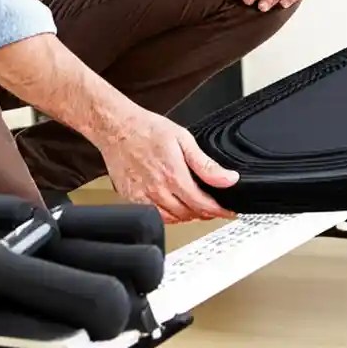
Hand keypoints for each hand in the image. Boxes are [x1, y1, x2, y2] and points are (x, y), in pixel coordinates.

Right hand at [97, 109, 238, 223]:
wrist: (116, 128)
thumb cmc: (147, 129)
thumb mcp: (183, 140)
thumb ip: (206, 165)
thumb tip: (228, 179)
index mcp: (174, 175)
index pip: (203, 204)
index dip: (220, 211)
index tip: (229, 212)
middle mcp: (158, 189)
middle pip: (190, 214)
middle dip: (206, 213)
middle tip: (215, 207)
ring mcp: (143, 196)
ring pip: (173, 219)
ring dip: (188, 216)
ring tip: (197, 207)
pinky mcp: (131, 198)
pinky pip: (155, 216)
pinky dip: (169, 217)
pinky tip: (174, 207)